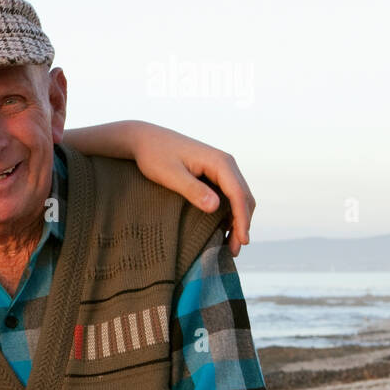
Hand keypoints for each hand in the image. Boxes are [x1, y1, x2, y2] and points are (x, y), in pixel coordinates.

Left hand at [130, 124, 254, 255]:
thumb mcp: (170, 175)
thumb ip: (192, 190)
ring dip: (238, 219)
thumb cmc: (155, 156)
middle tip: (235, 250)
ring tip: (231, 245)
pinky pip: (228, 194)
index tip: (242, 241)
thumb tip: (215, 207)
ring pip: (238, 197)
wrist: (145, 139)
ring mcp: (221, 168)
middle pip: (243, 197)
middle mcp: (226, 163)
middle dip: (243, 224)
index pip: (238, 194)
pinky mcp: (213, 173)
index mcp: (220, 162)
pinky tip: (223, 228)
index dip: (242, 219)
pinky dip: (230, 212)